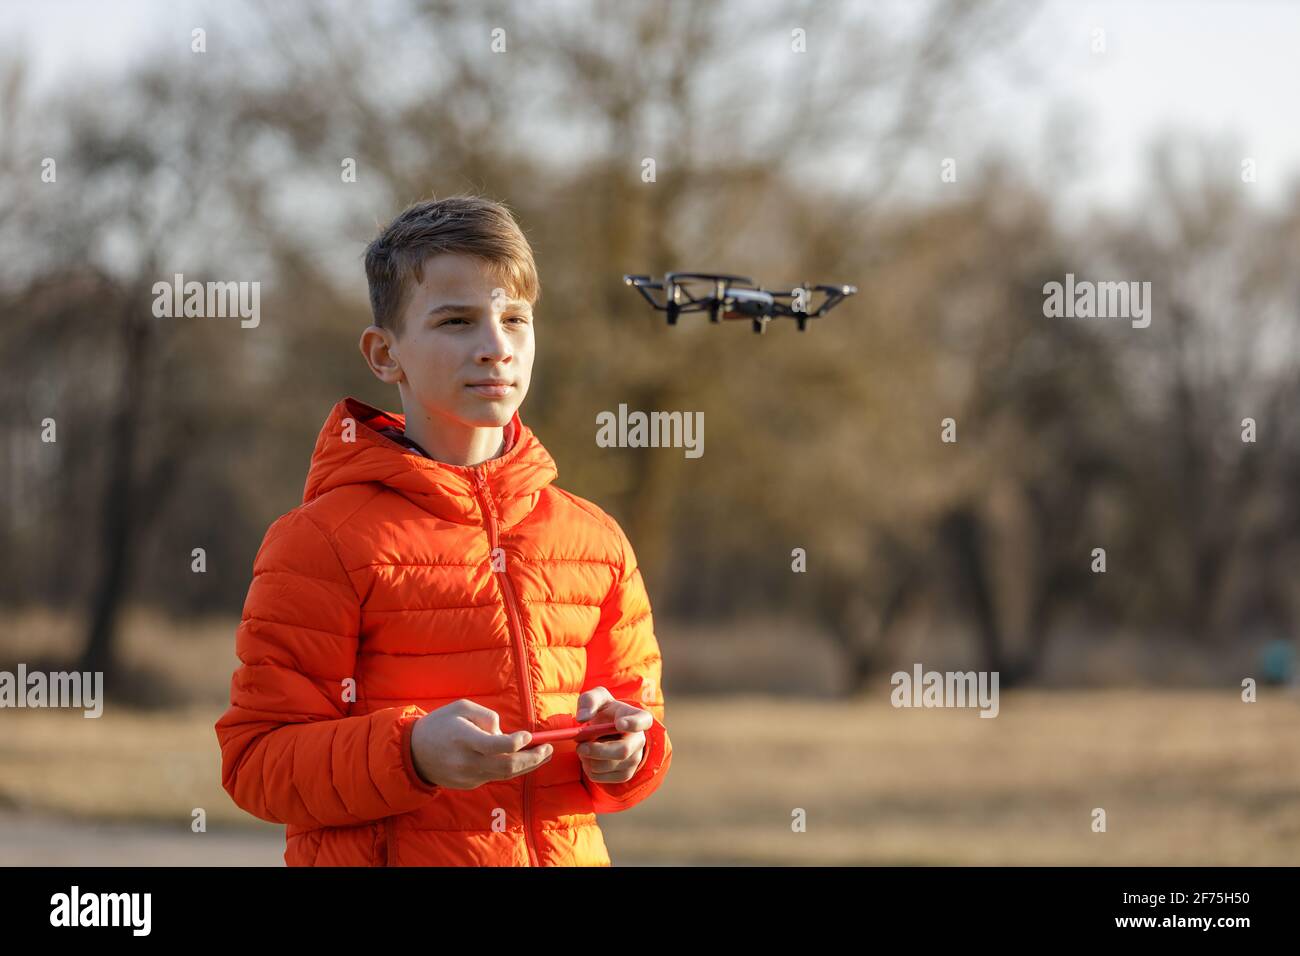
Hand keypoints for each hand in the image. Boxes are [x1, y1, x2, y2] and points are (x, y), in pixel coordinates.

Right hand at [409, 699, 552, 789]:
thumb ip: (487, 717)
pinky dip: (510, 768)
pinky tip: (522, 759)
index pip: (496, 746)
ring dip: (528, 766)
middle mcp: (466, 761)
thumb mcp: (461, 707)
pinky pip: (494, 776)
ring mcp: (468, 776)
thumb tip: (506, 733)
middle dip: (533, 759)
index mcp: (463, 739)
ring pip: (505, 775)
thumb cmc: (441, 723)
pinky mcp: (469, 784)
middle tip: (548, 749)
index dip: (516, 743)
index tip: (528, 736)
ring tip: (544, 755)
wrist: (414, 753)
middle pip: (507, 766)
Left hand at [574, 686, 652, 784]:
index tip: (620, 723)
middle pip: (622, 751)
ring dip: (588, 758)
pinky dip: (587, 768)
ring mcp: (634, 760)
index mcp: (638, 718)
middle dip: (597, 750)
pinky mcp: (623, 775)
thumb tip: (582, 717)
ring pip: (607, 766)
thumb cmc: (604, 712)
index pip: (642, 721)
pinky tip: (589, 757)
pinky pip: (600, 776)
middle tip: (580, 746)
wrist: (606, 731)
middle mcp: (640, 740)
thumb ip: (589, 701)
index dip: (633, 724)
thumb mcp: (597, 699)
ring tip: (584, 747)